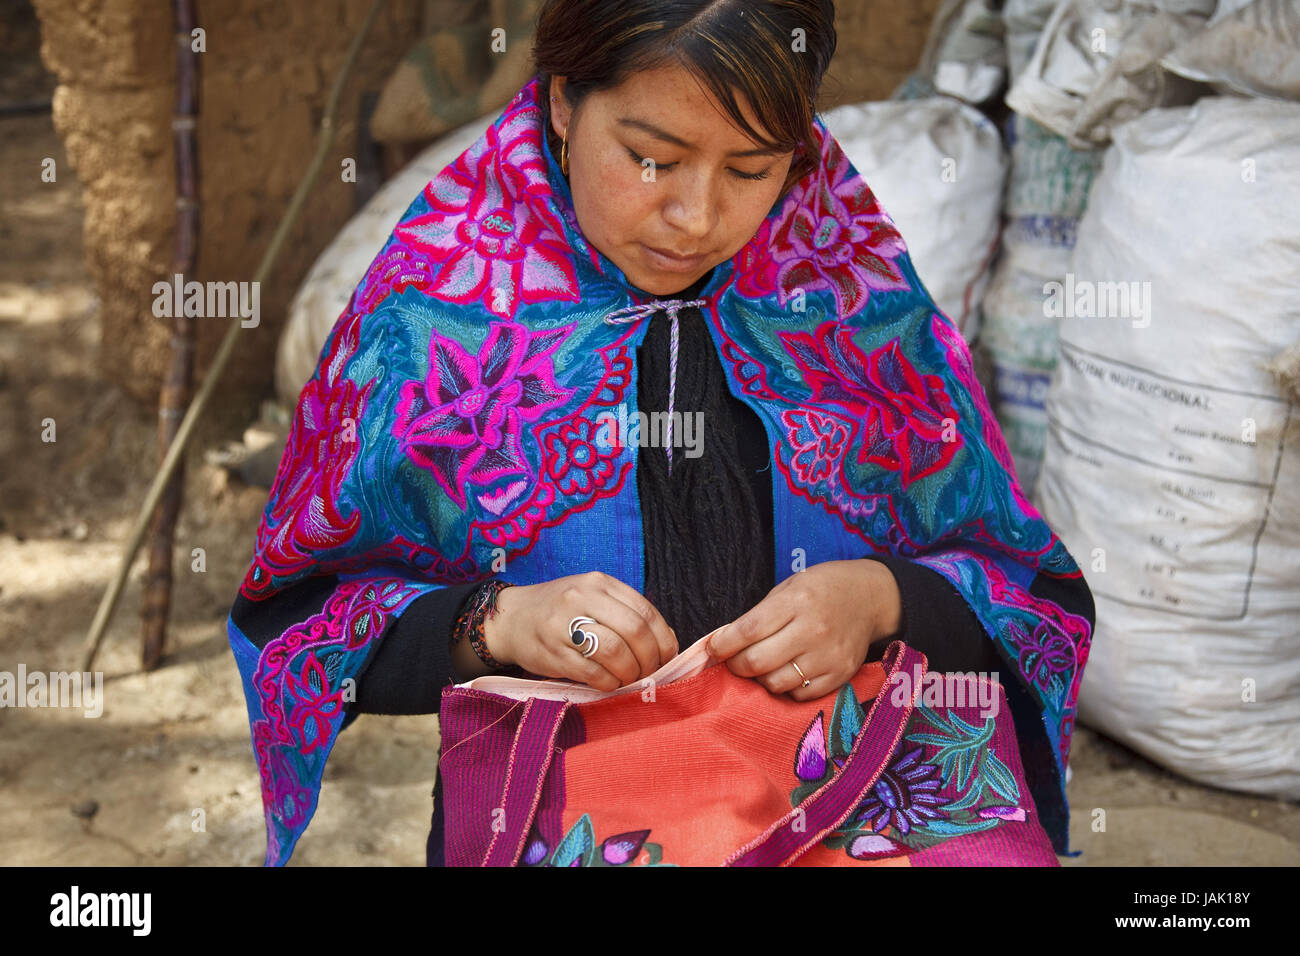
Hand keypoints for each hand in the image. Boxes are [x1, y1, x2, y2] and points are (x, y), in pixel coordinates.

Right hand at [483, 572, 677, 691]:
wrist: (512, 619)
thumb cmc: (561, 611)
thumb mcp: (593, 598)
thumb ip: (625, 612)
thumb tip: (665, 643)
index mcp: (599, 583)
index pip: (645, 611)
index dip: (663, 639)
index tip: (667, 657)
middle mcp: (582, 598)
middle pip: (634, 631)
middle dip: (650, 658)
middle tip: (650, 672)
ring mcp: (564, 625)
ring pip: (615, 653)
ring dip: (630, 673)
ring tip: (628, 679)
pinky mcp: (552, 652)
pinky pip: (592, 673)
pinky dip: (608, 683)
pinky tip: (608, 683)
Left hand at [704, 559, 901, 700]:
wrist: (870, 598)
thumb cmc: (822, 589)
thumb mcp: (788, 588)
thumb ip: (759, 615)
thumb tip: (724, 644)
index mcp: (796, 601)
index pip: (747, 631)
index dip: (722, 645)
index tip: (713, 649)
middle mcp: (813, 630)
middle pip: (758, 662)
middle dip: (736, 665)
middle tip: (734, 661)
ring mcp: (829, 656)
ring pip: (776, 683)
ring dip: (760, 679)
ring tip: (763, 666)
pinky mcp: (841, 675)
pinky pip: (800, 694)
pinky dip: (786, 687)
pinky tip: (787, 672)